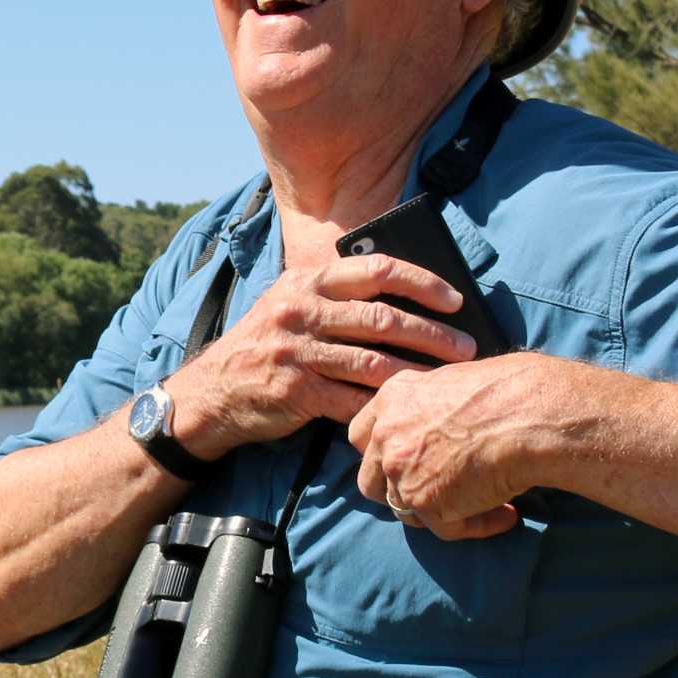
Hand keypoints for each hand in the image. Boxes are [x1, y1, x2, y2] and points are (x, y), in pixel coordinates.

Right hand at [174, 255, 480, 453]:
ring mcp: (296, 352)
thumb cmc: (266, 345)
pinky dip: (384, 404)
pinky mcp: (296, 391)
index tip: (455, 299)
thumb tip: (402, 289)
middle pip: (381, 318)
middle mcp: (300, 311)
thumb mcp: (290, 303)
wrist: (212, 393)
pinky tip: (408, 407)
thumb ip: (335, 292)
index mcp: (306, 282)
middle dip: (432, 333)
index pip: (374, 270)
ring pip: (372, 361)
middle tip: (466, 347)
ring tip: (447, 378)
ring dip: (417, 372)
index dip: (421, 282)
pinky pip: (352, 398)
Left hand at [346, 350, 582, 539]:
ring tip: (487, 502)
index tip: (406, 462)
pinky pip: (447, 529)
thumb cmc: (510, 391)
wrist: (529, 414)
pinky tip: (506, 515)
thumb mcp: (455, 383)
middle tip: (438, 492)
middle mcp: (387, 436)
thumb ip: (431, 408)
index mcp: (393, 398)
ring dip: (442, 511)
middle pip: (371, 480)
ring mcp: (401, 472)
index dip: (382, 454)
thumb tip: (442, 427)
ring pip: (406, 510)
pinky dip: (477, 525)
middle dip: (399, 491)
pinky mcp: (425, 504)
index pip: (362, 435)